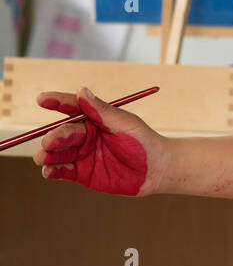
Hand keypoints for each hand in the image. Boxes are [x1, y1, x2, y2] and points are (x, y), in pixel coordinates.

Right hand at [32, 87, 167, 196]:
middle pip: (63, 132)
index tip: (42, 99)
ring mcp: (81, 154)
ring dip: (48, 154)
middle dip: (54, 136)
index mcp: (94, 118)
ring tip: (43, 156)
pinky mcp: (82, 174)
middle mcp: (84, 135)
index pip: (72, 107)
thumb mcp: (125, 123)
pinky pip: (63, 171)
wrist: (157, 170)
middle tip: (49, 141)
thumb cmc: (143, 141)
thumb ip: (102, 111)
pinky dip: (53, 171)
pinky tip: (48, 171)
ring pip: (59, 152)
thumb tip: (82, 91)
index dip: (57, 102)